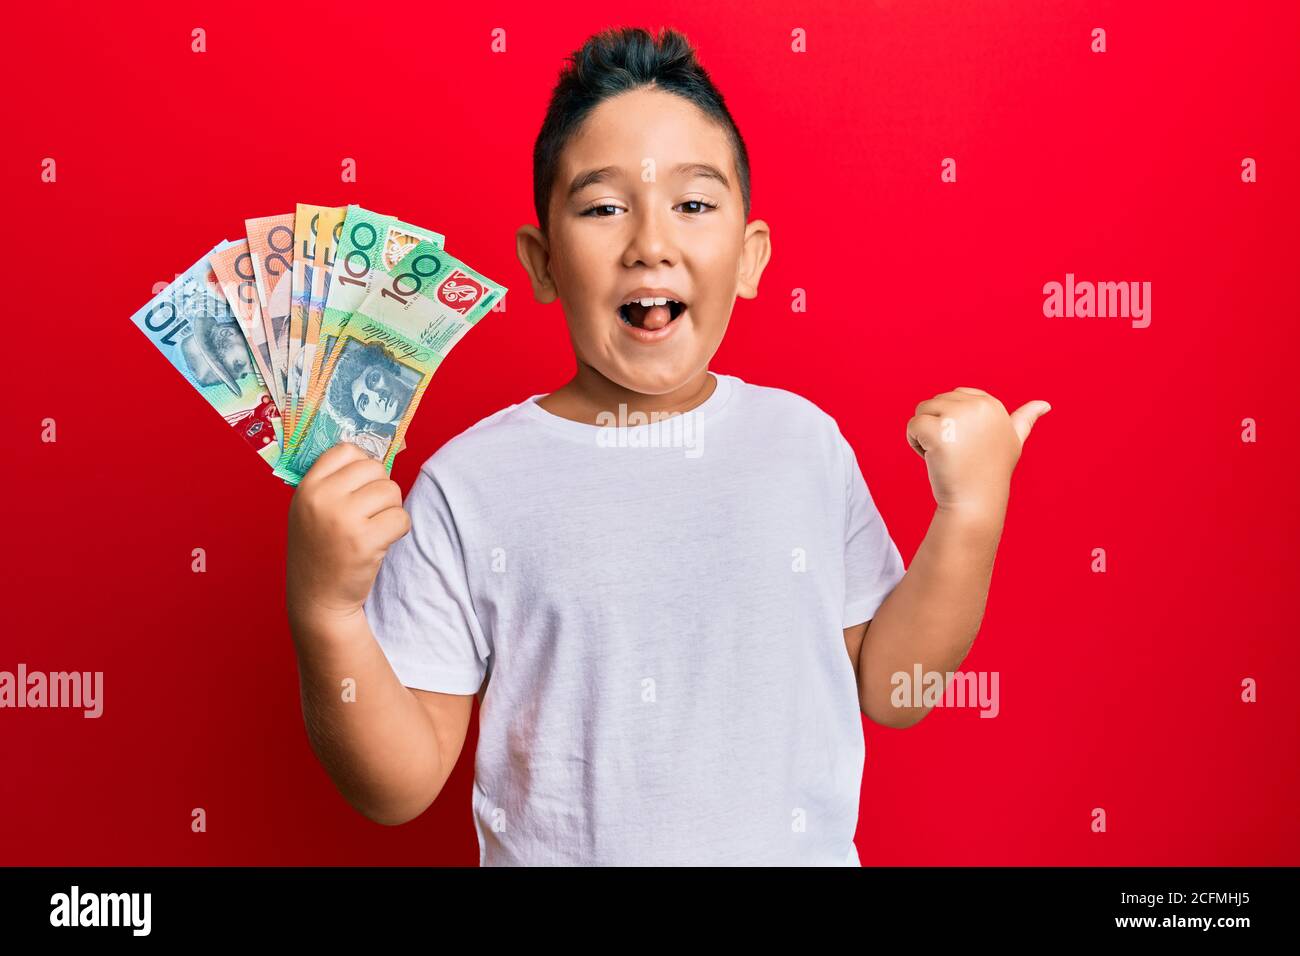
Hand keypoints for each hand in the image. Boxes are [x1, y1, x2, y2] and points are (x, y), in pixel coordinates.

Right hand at [286, 442, 410, 627]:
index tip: (360, 488)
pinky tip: (381, 542)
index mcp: (307, 487)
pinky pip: (401, 517)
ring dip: (391, 510)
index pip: (346, 450)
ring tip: (372, 529)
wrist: (317, 598)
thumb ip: (332, 482)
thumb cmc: (320, 550)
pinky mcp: (365, 541)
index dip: (362, 466)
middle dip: (380, 490)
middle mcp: (322, 498)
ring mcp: (343, 519)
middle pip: (375, 469)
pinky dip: (399, 530)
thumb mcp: (309, 510)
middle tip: (369, 514)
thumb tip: (371, 454)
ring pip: (392, 491)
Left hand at [906, 387, 1050, 515]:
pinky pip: (912, 427)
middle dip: (938, 427)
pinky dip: (915, 444)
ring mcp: (957, 416)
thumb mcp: (1013, 442)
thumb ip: (1025, 420)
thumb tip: (1045, 404)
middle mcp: (977, 405)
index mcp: (992, 404)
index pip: (954, 396)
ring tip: (945, 456)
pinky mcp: (938, 430)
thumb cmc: (991, 474)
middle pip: (935, 403)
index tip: (968, 444)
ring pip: (922, 412)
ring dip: (925, 435)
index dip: (953, 421)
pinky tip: (933, 460)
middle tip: (957, 454)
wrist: (976, 503)